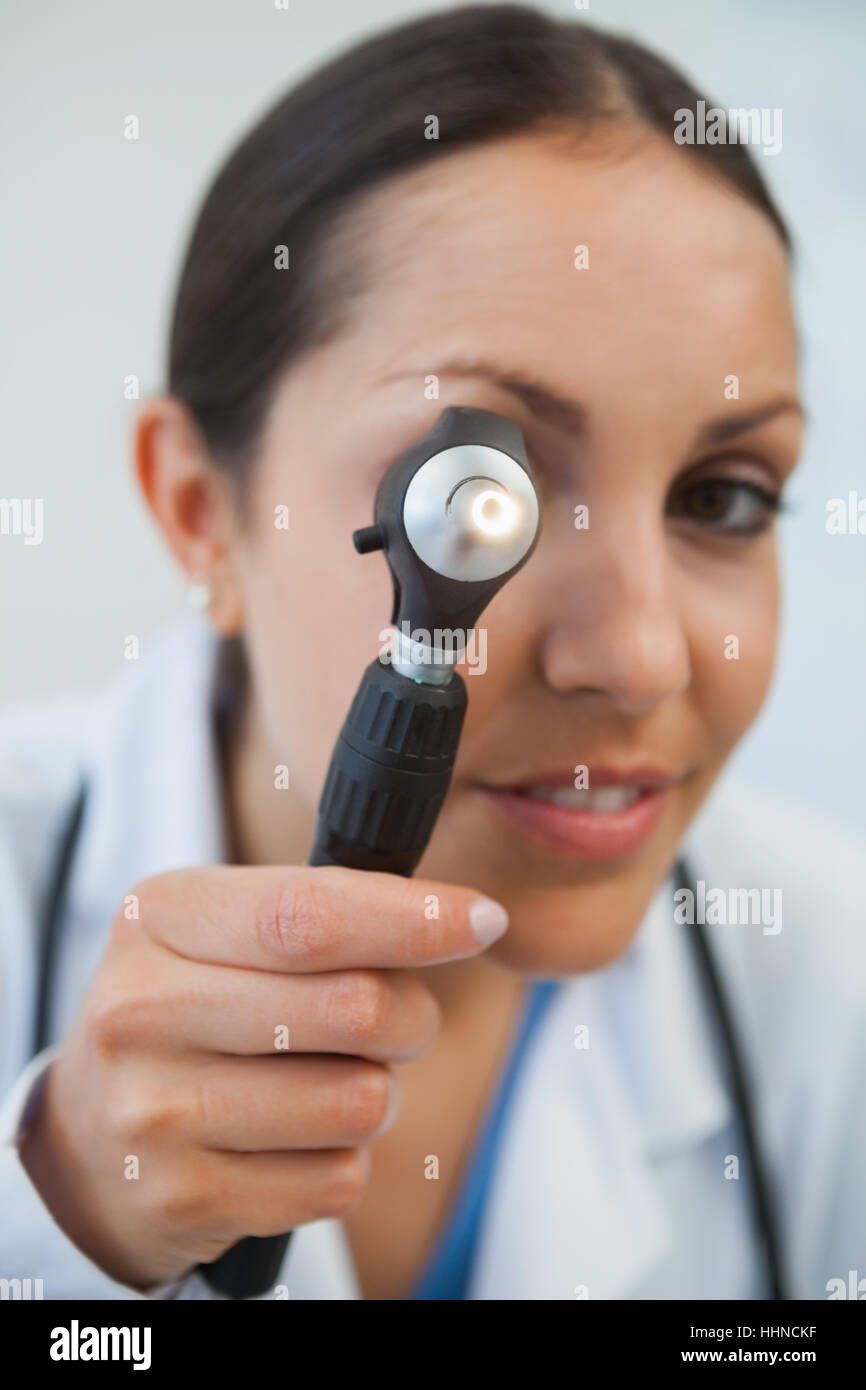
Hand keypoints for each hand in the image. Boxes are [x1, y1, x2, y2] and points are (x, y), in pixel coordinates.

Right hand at [18, 864, 507, 1289]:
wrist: (91, 1137)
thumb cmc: (194, 1008)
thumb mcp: (228, 930)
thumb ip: (329, 909)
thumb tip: (472, 916)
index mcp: (160, 917)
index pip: (309, 915)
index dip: (413, 920)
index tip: (483, 919)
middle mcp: (141, 1010)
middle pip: (355, 1008)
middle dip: (408, 1015)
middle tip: (392, 1020)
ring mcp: (154, 1111)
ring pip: (361, 1101)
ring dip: (376, 1093)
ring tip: (325, 1083)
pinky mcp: (184, 1199)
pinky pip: (338, 1180)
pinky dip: (342, 1160)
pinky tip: (292, 1142)